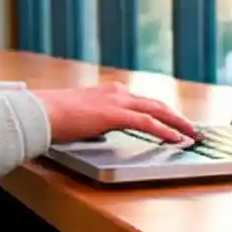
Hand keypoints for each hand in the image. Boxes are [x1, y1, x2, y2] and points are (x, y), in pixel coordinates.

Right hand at [33, 83, 197, 143]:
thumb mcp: (81, 117)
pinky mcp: (114, 114)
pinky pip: (147, 123)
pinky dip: (164, 130)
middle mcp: (117, 93)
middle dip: (176, 116)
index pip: (143, 102)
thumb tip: (101, 131)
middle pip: (155, 104)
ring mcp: (116, 102)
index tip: (174, 120)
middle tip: (192, 128)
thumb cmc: (53, 117)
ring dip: (177, 123)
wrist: (39, 113)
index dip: (161, 112)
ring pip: (156, 111)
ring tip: (191, 134)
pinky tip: (175, 138)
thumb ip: (96, 121)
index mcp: (109, 92)